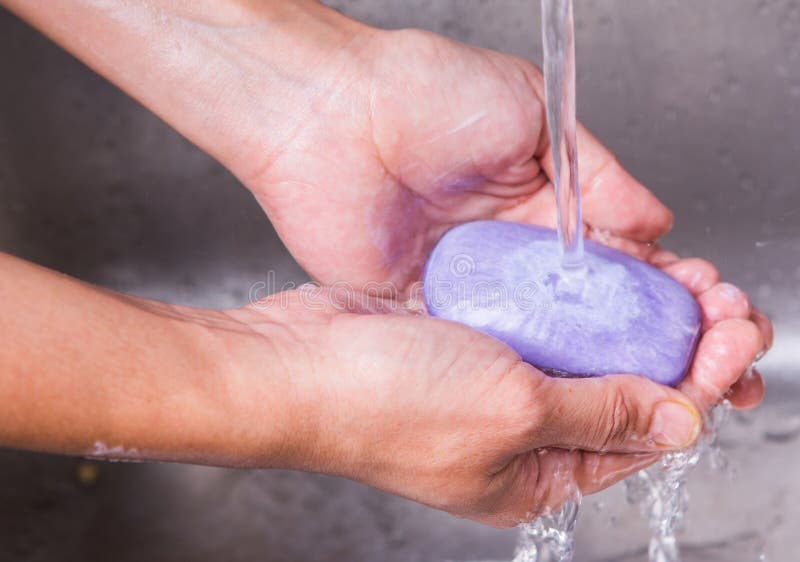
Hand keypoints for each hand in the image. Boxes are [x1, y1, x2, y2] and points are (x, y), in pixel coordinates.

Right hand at [213, 282, 763, 526]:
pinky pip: (543, 314)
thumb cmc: (381, 405)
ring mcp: (493, 380)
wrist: (291, 363)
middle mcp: (518, 433)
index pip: (641, 437)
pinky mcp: (471, 335)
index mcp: (533, 475)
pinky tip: (612, 268)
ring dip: (636, 315)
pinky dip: (582, 294)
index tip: (735, 341)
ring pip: (585, 347)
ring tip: (685, 280)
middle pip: (620, 390)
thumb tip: (679, 423)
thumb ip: (598, 412)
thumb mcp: (510, 414)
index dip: (697, 388)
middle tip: (725, 303)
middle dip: (679, 348)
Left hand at [237, 26, 768, 408]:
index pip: (613, 254)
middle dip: (632, 336)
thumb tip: (655, 223)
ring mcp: (465, 279)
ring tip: (637, 385)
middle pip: (578, 304)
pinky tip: (558, 384)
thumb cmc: (421, 91)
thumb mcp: (531, 113)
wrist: (325, 112)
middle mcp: (504, 245)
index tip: (702, 311)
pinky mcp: (421, 303)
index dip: (659, 286)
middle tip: (687, 363)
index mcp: (536, 199)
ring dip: (581, 359)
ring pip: (533, 332)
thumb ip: (594, 175)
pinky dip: (512, 362)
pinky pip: (475, 340)